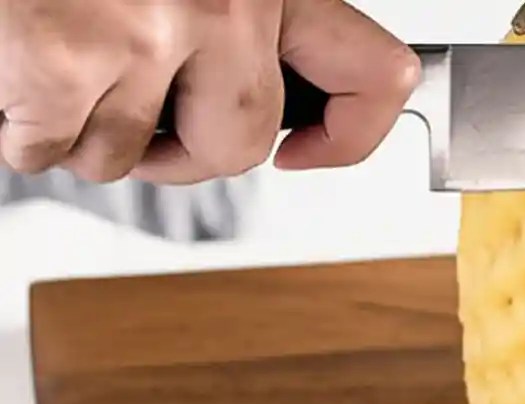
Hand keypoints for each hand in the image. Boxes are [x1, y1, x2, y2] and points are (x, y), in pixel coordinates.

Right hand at [0, 0, 419, 184]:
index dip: (350, 136)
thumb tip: (276, 101)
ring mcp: (150, 28)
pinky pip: (56, 148)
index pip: (376, 75)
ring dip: (92, 139)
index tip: (307, 151)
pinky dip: (29, 135)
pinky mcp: (68, 56)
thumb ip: (244, 15)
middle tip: (149, 130)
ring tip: (69, 83)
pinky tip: (22, 88)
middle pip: (240, 144)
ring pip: (137, 155)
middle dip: (185, 154)